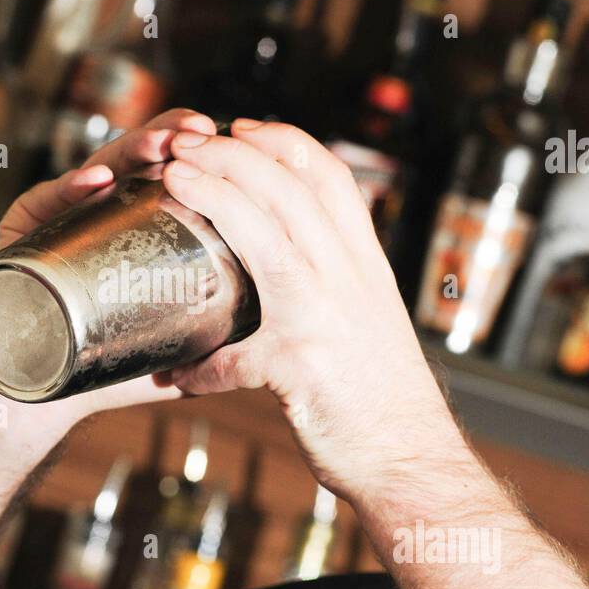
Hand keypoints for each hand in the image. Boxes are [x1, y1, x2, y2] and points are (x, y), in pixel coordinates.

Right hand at [0, 109, 218, 437]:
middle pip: (138, 165)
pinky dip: (69, 188)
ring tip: (161, 146)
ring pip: (95, 170)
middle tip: (202, 129)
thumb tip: (276, 345)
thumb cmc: (97, 370)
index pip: (173, 182)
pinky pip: (43, 204)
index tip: (239, 146)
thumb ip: (216, 346)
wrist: (30, 399)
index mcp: (131, 231)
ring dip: (129, 151)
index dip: (205, 161)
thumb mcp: (169, 351)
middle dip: (173, 140)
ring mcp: (57, 221)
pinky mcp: (19, 235)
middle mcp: (95, 216)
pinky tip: (96, 180)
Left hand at [159, 118, 468, 500]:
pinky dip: (205, 365)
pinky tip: (179, 374)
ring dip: (215, 198)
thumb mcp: (371, 320)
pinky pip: (237, 356)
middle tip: (186, 142)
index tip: (243, 127)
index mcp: (365, 264)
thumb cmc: (385, 399)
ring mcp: (327, 318)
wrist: (414, 462)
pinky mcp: (302, 367)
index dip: (282, 141)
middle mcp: (350, 279)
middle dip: (232, 154)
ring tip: (173, 178)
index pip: (330, 176)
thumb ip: (337, 284)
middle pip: (290, 190)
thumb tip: (290, 264)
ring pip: (266, 238)